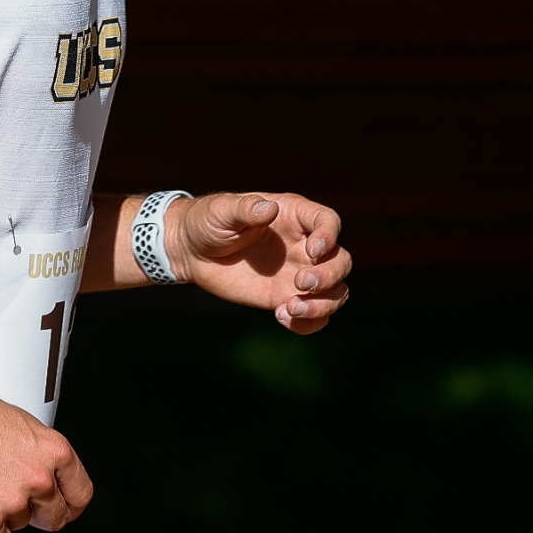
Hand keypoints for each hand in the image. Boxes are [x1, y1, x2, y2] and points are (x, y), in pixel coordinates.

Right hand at [0, 379, 92, 532]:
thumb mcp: (24, 425)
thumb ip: (42, 454)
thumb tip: (50, 474)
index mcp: (55, 450)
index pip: (81, 494)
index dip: (71, 504)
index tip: (65, 508)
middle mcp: (39, 477)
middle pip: (55, 517)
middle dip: (40, 513)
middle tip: (21, 501)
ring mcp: (14, 500)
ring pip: (22, 526)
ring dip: (8, 515)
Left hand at [169, 191, 351, 332]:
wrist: (192, 251)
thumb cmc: (208, 221)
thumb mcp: (222, 211)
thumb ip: (246, 209)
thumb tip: (269, 209)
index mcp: (293, 216)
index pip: (329, 222)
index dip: (330, 236)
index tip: (312, 251)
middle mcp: (303, 245)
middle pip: (341, 261)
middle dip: (329, 275)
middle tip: (300, 283)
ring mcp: (297, 273)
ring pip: (336, 291)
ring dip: (323, 304)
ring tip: (290, 308)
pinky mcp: (285, 297)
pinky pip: (314, 315)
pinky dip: (309, 323)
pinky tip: (282, 317)